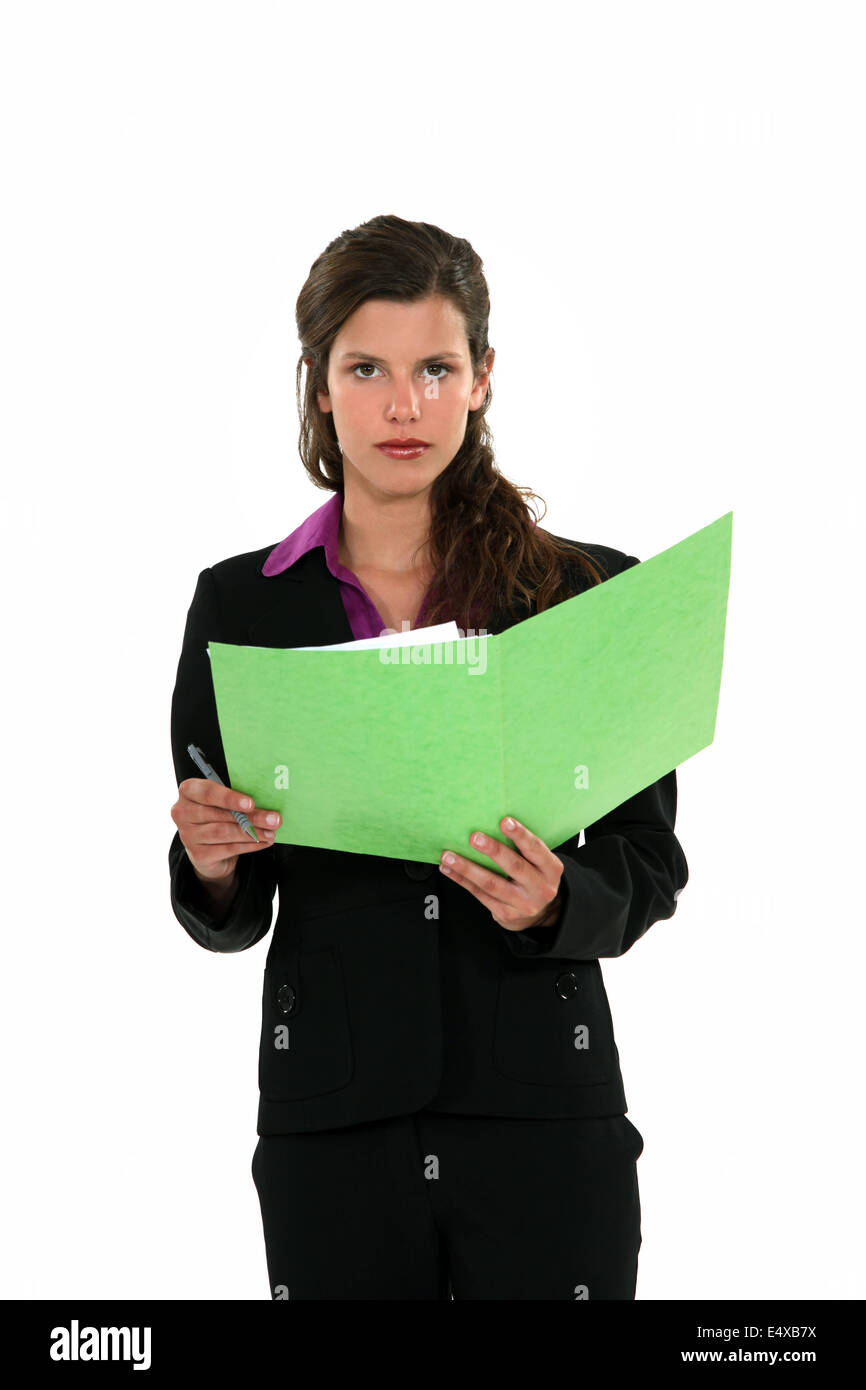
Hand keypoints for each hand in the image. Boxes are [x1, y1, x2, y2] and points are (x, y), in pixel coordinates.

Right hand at [171, 778, 280, 884]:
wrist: (208, 845)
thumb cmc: (218, 814)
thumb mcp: (224, 800)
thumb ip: (236, 797)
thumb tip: (266, 798)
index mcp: (188, 791)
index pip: (207, 792)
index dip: (229, 798)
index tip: (250, 803)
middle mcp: (182, 812)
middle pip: (220, 814)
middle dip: (251, 817)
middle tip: (274, 819)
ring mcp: (188, 835)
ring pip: (224, 833)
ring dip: (252, 833)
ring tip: (271, 832)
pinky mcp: (198, 854)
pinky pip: (228, 849)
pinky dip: (248, 845)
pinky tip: (263, 842)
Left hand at [439, 816, 564, 931]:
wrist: (540, 914)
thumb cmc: (535, 877)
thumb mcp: (540, 864)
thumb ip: (524, 849)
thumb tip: (491, 822)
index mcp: (551, 869)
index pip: (536, 849)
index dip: (520, 835)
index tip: (504, 821)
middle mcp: (540, 888)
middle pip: (514, 867)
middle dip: (493, 850)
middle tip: (474, 837)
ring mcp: (522, 904)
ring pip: (491, 884)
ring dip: (467, 868)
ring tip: (448, 856)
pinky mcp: (505, 914)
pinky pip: (480, 894)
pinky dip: (461, 880)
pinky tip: (448, 869)